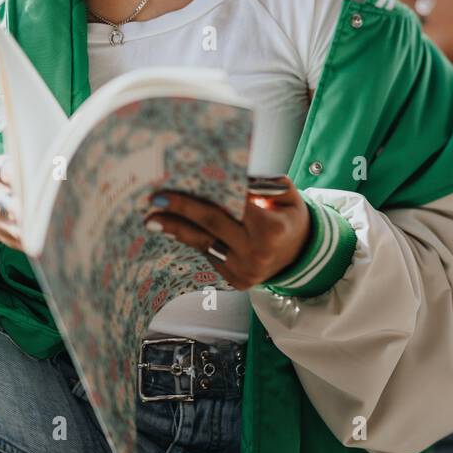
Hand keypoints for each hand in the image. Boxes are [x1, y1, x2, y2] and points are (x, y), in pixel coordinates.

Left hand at [143, 175, 309, 289]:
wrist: (299, 253)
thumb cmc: (289, 217)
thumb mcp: (287, 194)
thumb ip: (263, 182)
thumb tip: (228, 173)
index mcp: (273, 229)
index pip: (238, 205)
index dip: (213, 192)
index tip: (187, 180)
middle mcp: (257, 253)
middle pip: (213, 224)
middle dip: (182, 209)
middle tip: (157, 198)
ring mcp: (244, 270)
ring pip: (205, 244)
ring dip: (177, 229)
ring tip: (153, 218)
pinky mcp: (234, 280)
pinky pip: (209, 256)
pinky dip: (193, 240)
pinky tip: (176, 229)